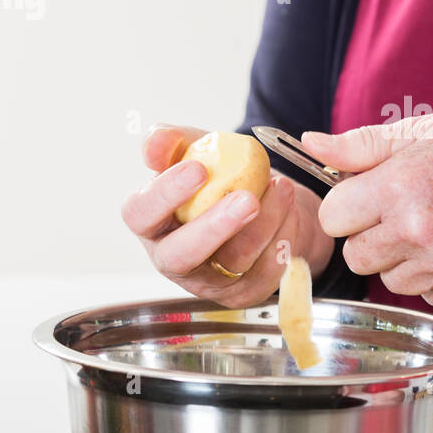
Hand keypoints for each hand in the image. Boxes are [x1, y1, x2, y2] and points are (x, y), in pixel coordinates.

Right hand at [120, 123, 334, 308]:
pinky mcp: (244, 293)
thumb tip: (157, 139)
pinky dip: (283, 236)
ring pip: (234, 261)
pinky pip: (267, 270)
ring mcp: (209, 282)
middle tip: (247, 199)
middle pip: (181, 254)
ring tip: (283, 188)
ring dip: (264, 223)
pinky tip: (292, 211)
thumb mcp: (196, 152)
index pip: (140, 214)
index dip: (165, 194)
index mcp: (151, 222)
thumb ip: (173, 142)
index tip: (197, 169)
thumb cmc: (218, 178)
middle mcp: (173, 259)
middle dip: (214, 227)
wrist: (264, 203)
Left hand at [301, 112, 432, 308]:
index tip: (367, 196)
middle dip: (368, 235)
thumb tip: (312, 144)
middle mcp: (416, 232)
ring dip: (397, 258)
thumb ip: (361, 145)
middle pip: (354, 255)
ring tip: (428, 227)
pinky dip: (429, 275)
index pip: (333, 217)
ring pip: (386, 278)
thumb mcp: (422, 131)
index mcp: (399, 188)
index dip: (347, 205)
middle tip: (398, 212)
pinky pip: (422, 291)